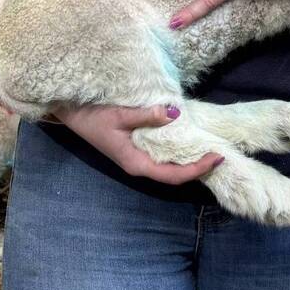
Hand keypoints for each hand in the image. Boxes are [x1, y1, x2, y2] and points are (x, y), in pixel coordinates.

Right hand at [55, 103, 224, 183]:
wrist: (69, 114)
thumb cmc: (91, 116)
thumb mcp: (118, 114)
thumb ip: (146, 115)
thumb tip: (174, 113)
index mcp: (135, 163)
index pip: (173, 175)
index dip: (197, 169)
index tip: (217, 157)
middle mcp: (138, 165)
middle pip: (174, 175)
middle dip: (198, 167)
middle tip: (220, 154)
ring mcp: (136, 158)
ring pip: (168, 168)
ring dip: (188, 162)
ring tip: (208, 149)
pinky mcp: (134, 150)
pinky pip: (161, 158)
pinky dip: (177, 153)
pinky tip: (187, 141)